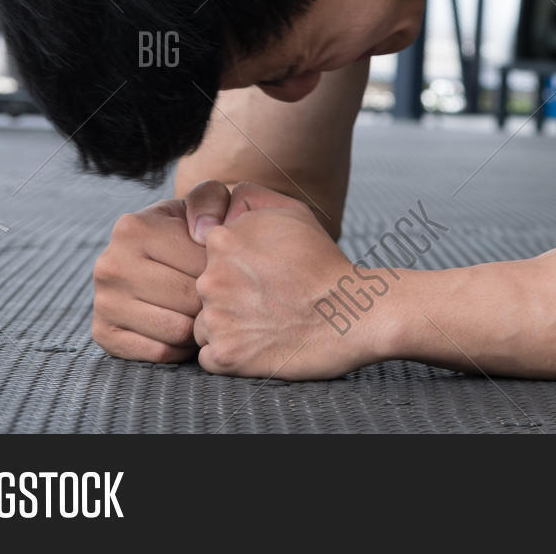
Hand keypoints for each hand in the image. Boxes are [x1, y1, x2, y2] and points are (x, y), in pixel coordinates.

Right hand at [91, 180, 230, 362]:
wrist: (158, 254)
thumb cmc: (193, 226)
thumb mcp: (207, 200)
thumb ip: (213, 200)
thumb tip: (204, 232)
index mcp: (133, 228)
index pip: (201, 265)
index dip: (224, 271)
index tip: (227, 266)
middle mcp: (109, 264)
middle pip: (189, 300)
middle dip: (213, 300)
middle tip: (221, 294)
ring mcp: (102, 301)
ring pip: (176, 330)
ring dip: (198, 326)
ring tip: (204, 309)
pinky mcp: (102, 333)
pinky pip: (158, 353)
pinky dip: (178, 347)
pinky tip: (183, 326)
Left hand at [194, 183, 375, 379]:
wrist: (350, 312)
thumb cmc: (324, 263)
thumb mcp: (292, 211)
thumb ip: (248, 198)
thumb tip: (221, 210)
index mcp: (222, 240)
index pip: (207, 257)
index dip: (236, 266)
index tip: (263, 275)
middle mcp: (211, 278)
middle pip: (205, 290)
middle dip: (231, 295)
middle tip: (270, 299)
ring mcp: (216, 318)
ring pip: (205, 323)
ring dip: (228, 325)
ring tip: (266, 322)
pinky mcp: (225, 355)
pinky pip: (210, 355)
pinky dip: (231, 352)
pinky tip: (259, 343)